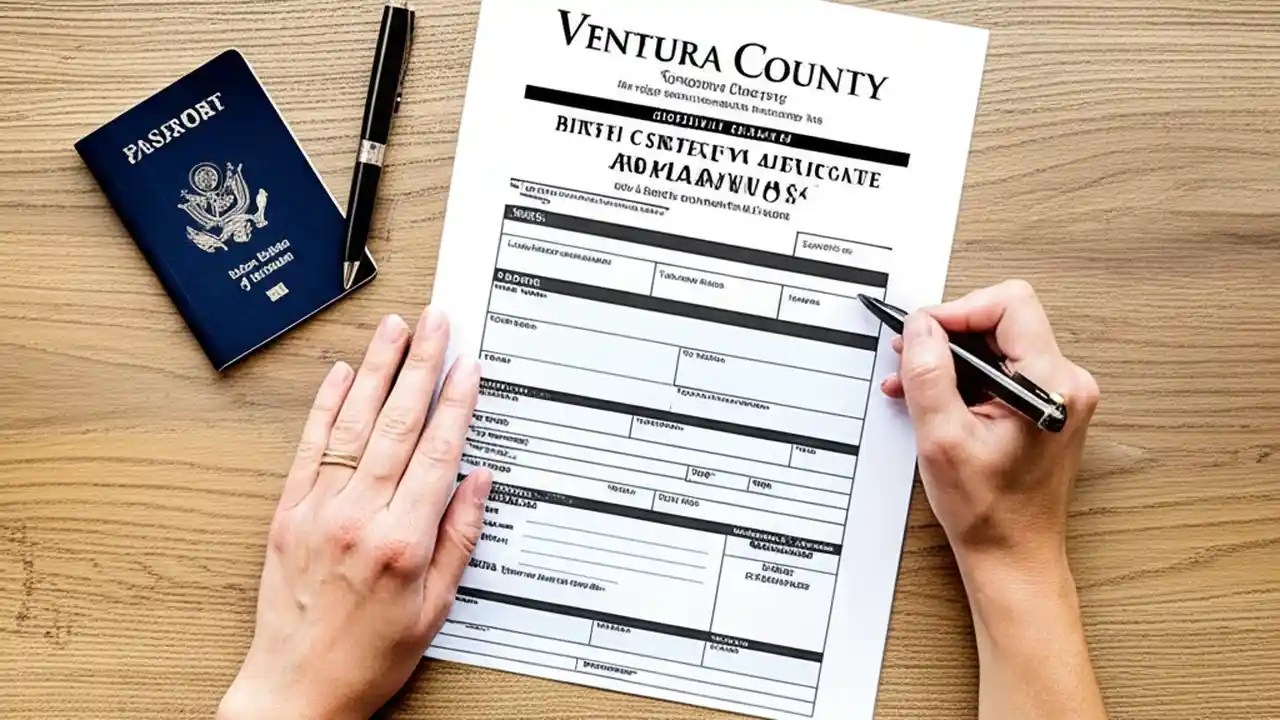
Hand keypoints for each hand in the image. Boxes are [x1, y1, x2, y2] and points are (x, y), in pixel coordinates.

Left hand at [218, 306, 491, 719]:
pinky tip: (341, 375)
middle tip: (436, 324)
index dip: (455, 403)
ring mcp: (317, 510)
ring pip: (354, 424)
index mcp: (402, 541)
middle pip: (397, 424)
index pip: (437, 453)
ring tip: (394, 330)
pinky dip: (326, 406)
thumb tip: (476, 482)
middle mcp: (357, 517)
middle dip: (420, 366)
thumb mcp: (434, 609)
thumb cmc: (368, 658)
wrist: (295, 691)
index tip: (467, 368)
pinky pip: (309, 447)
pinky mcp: (286, 513)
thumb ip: (459, 539)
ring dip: (376, 370)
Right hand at [881, 280, 1107, 719]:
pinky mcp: (1043, 407)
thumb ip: (929, 374)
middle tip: (909, 353)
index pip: (1009, 304)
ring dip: (950, 359)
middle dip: (948, 334)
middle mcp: (1064, 383)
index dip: (958, 310)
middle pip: (1002, 321)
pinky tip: (930, 396)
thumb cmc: (990, 513)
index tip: (923, 331)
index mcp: (1051, 385)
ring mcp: (1057, 395)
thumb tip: (921, 328)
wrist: (1013, 556)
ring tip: (911, 381)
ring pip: (997, 346)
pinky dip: (963, 377)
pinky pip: (1000, 371)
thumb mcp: (943, 437)